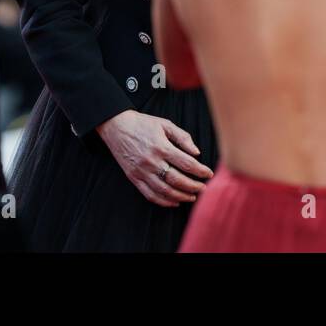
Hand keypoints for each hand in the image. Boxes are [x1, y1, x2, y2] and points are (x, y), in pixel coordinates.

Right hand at [96, 110, 212, 207]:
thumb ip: (183, 137)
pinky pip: (150, 195)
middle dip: (193, 186)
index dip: (200, 171)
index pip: (186, 163)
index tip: (209, 174)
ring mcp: (142, 171)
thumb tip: (197, 152)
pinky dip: (164, 201)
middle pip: (177, 180)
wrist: (117, 127)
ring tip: (192, 197)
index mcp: (161, 147)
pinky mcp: (134, 178)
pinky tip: (175, 202)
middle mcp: (152, 161)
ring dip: (181, 196)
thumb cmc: (143, 124)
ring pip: (165, 191)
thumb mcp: (165, 124)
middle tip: (203, 188)